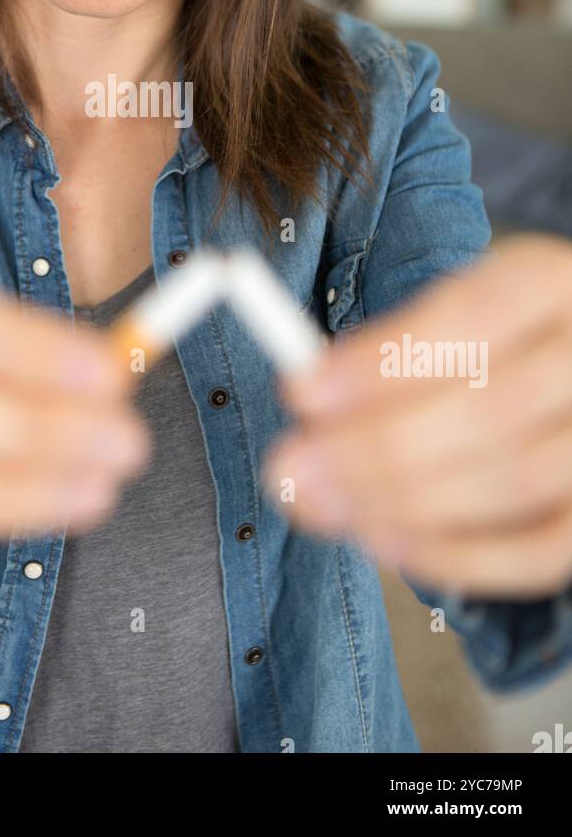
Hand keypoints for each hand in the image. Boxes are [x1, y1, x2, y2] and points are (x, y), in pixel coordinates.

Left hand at [261, 233, 571, 597]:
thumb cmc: (497, 342)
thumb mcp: (456, 307)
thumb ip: (392, 345)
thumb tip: (310, 394)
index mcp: (552, 282)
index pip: (476, 317)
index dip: (386, 361)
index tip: (302, 392)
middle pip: (494, 409)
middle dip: (376, 447)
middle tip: (291, 469)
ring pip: (516, 482)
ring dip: (404, 503)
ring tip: (324, 504)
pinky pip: (540, 551)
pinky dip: (455, 554)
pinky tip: (383, 539)